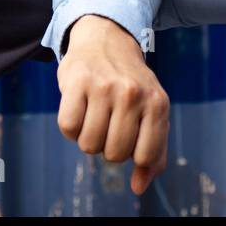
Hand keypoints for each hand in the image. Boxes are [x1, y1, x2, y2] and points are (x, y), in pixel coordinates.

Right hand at [56, 14, 169, 195]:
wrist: (107, 39)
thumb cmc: (131, 85)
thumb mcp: (152, 112)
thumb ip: (153, 153)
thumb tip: (138, 187)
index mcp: (158, 103)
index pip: (144, 157)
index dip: (132, 156)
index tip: (130, 137)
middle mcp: (133, 94)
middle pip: (114, 154)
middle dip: (108, 147)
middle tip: (109, 123)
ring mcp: (105, 86)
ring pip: (88, 145)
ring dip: (87, 138)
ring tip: (94, 115)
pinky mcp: (77, 80)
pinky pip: (67, 127)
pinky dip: (70, 127)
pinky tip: (78, 108)